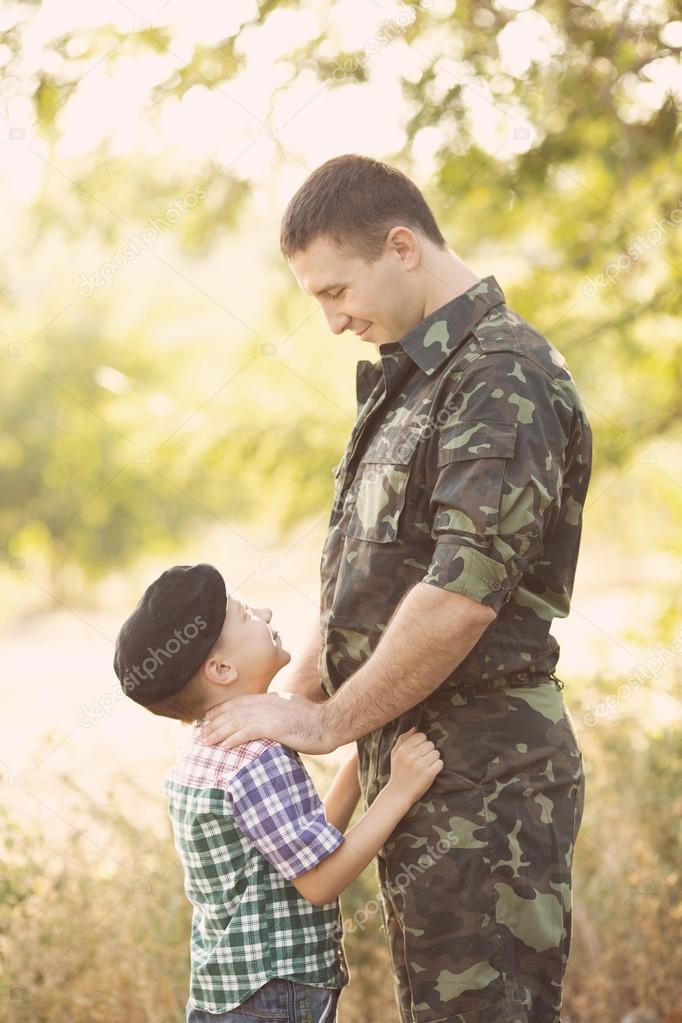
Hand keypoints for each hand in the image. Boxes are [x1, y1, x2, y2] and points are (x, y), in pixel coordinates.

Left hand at [198, 692, 331, 753]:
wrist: (330, 723)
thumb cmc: (316, 722)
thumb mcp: (293, 711)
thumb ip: (278, 713)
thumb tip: (268, 723)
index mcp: (272, 698)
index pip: (240, 702)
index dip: (222, 710)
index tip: (207, 717)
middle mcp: (268, 703)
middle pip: (234, 711)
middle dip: (215, 722)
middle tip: (200, 733)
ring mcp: (271, 714)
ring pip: (237, 721)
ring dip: (219, 732)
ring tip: (205, 742)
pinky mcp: (275, 727)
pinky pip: (249, 732)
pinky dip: (234, 739)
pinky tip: (224, 746)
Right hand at [386, 727, 442, 805]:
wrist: (398, 794)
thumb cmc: (398, 772)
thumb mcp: (395, 754)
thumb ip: (403, 739)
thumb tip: (414, 728)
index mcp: (403, 749)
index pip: (421, 736)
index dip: (422, 743)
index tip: (419, 752)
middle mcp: (412, 755)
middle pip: (430, 744)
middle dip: (428, 751)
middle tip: (422, 761)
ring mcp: (420, 765)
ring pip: (436, 753)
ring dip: (433, 759)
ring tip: (426, 766)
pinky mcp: (429, 774)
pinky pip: (440, 763)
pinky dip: (437, 767)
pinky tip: (430, 772)